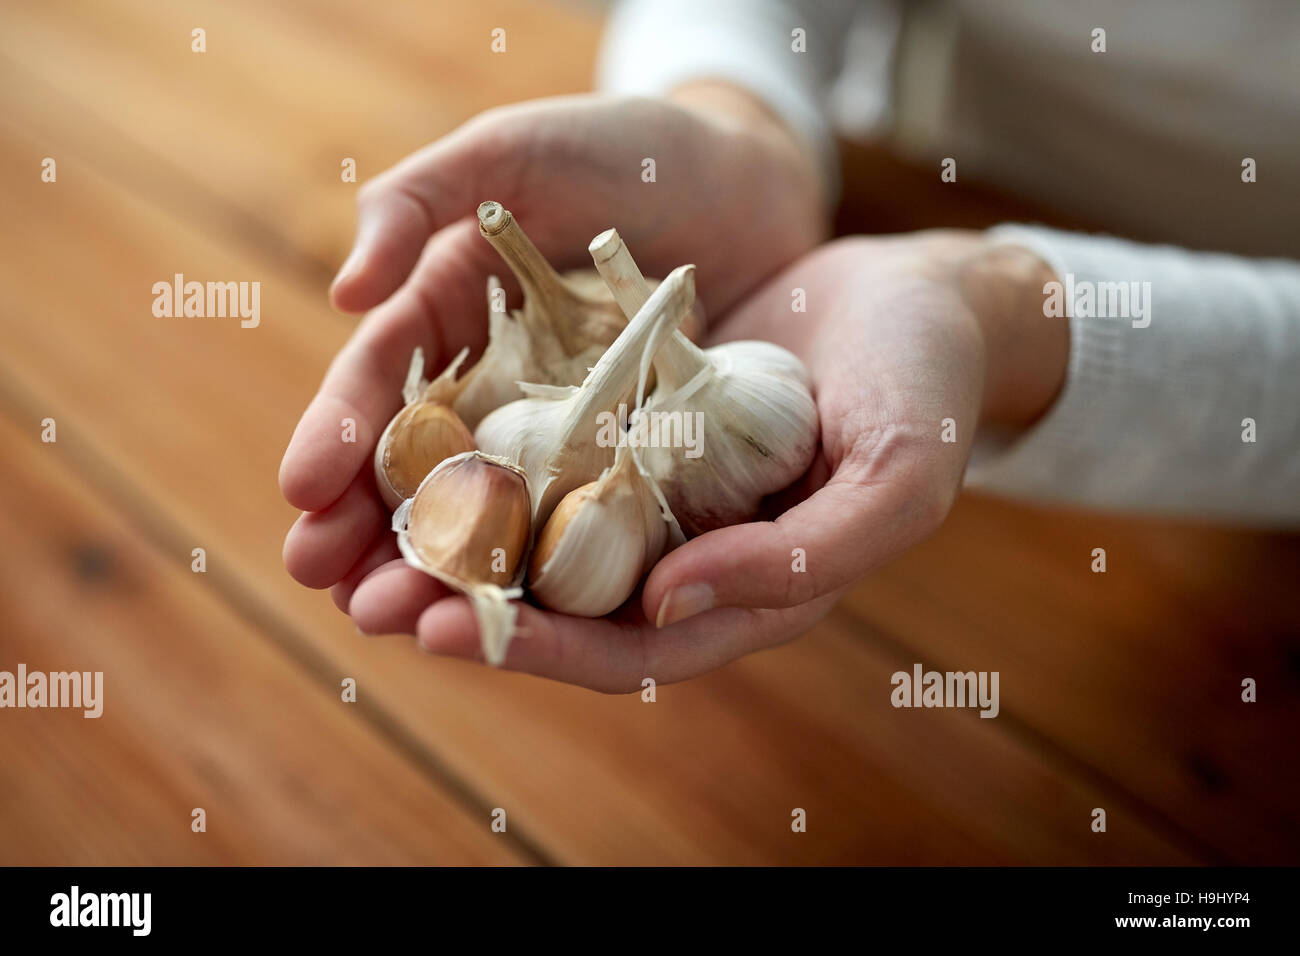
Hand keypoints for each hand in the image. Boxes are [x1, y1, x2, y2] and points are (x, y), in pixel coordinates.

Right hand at [280, 90, 824, 616]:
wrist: (744, 179)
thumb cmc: (621, 149)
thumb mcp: (510, 152)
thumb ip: (419, 202)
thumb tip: (346, 293)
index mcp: (446, 317)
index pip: (380, 387)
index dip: (338, 438)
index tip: (302, 493)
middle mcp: (492, 387)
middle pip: (420, 470)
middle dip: (371, 532)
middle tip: (335, 589)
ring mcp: (557, 431)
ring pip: (489, 512)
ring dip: (441, 569)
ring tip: (396, 619)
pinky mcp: (623, 460)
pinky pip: (578, 518)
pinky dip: (542, 564)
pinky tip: (511, 608)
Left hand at [339, 232, 1067, 690]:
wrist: (922, 298)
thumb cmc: (927, 391)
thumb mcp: (893, 480)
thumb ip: (803, 557)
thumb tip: (672, 604)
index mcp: (744, 591)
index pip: (628, 648)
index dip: (538, 650)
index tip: (445, 631)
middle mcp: (686, 551)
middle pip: (559, 602)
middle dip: (463, 605)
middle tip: (365, 598)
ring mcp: (655, 485)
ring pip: (536, 529)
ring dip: (451, 538)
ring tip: (354, 534)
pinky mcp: (631, 419)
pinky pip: (546, 443)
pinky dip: (483, 451)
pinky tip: (413, 437)